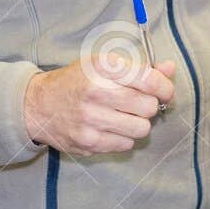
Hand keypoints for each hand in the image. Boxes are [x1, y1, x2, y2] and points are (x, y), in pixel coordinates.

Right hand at [24, 53, 175, 154]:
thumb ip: (140, 68)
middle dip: (148, 105)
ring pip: (141, 129)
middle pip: (149, 106)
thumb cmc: (77, 81)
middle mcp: (97, 92)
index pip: (150, 80)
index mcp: (102, 67)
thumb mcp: (103, 64)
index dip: (165, 88)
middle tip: (136, 103)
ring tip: (124, 116)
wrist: (39, 105)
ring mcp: (91, 120)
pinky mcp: (88, 142)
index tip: (164, 91)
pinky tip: (110, 127)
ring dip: (138, 123)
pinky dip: (124, 137)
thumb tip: (170, 68)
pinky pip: (126, 144)